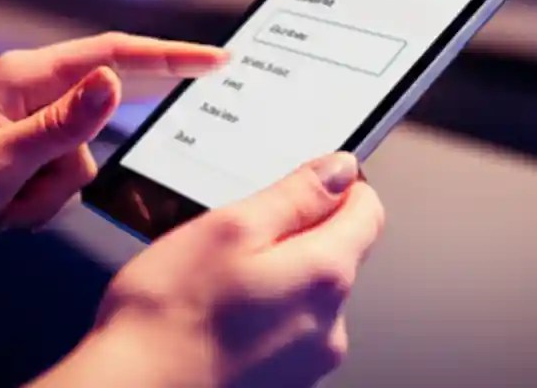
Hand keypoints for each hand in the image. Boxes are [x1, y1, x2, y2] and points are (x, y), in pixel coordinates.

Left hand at [0, 33, 227, 293]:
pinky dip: (37, 204)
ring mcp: (26, 126)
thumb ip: (65, 123)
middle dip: (83, 155)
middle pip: (100, 113)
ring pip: (82, 158)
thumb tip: (116, 78)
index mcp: (26, 77)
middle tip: (74, 167)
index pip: (115, 55)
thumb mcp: (0, 160)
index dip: (172, 56)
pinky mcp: (21, 155)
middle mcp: (30, 93)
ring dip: (49, 194)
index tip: (218, 60)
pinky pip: (60, 179)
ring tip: (0, 207)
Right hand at [39, 152, 385, 387]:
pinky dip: (258, 316)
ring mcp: (307, 361)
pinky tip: (215, 318)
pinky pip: (283, 330)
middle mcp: (330, 325)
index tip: (300, 184)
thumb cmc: (168, 317)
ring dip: (273, 277)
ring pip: (305, 294)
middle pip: (335, 253)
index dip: (336, 187)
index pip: (368, 210)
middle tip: (234, 237)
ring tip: (215, 283)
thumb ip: (295, 195)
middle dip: (294, 235)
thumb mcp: (229, 227)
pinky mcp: (282, 382)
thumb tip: (340, 170)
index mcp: (325, 275)